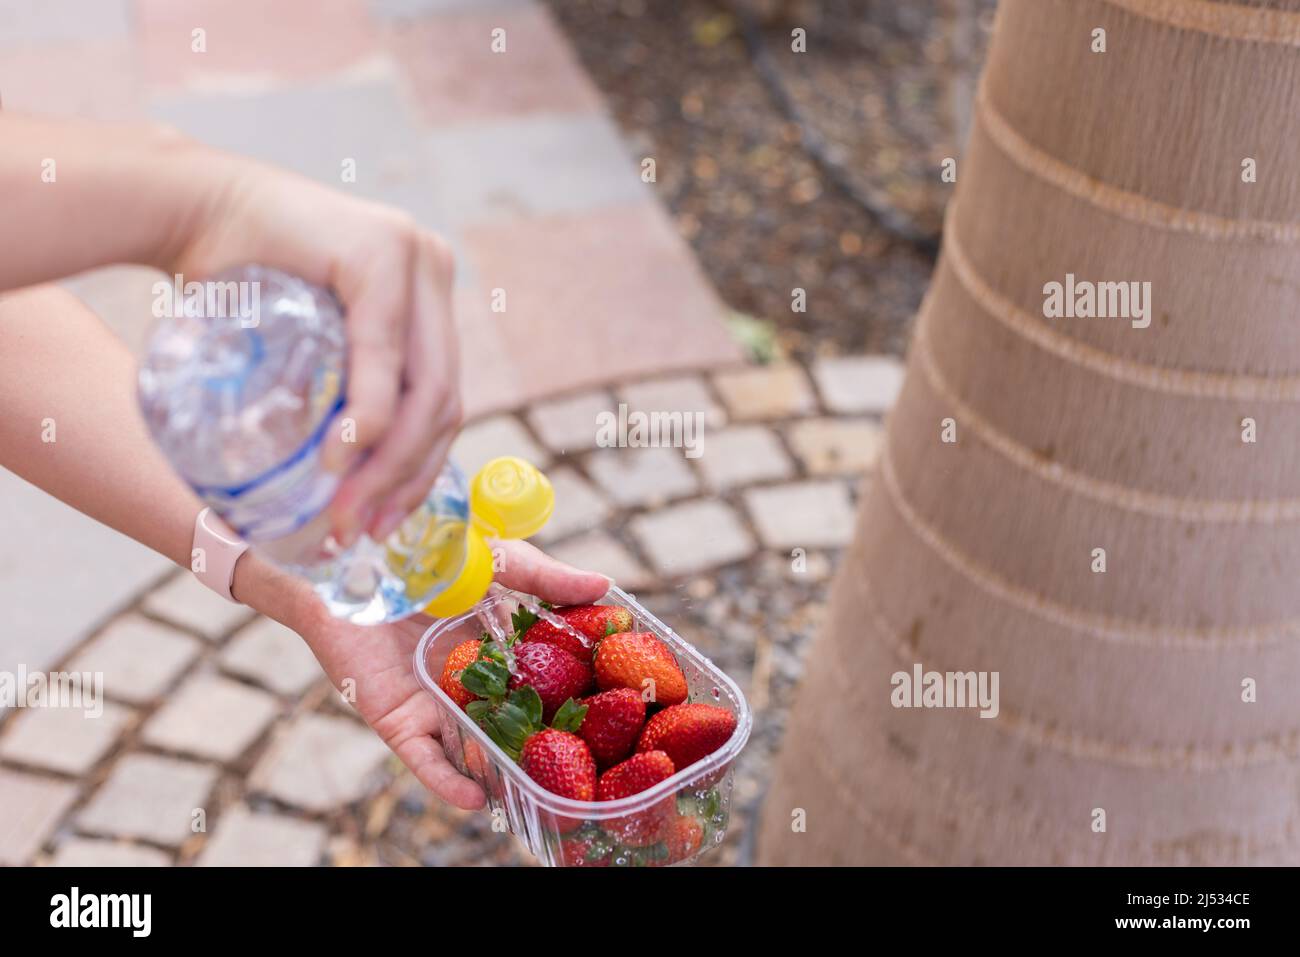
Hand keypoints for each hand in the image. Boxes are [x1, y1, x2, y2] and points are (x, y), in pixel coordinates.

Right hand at [170, 154, 460, 547]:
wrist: (186, 208)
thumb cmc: (233, 285)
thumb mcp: (307, 349)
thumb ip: (341, 395)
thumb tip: (344, 492)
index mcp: (427, 301)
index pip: (441, 404)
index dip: (417, 475)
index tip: (378, 527)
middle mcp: (432, 275)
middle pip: (442, 403)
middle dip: (403, 480)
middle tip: (356, 530)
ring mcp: (415, 259)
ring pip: (428, 387)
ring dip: (389, 461)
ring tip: (345, 510)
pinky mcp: (382, 252)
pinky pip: (386, 353)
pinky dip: (370, 413)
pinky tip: (342, 455)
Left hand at [292, 540, 609, 808]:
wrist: (351, 556)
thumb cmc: (423, 552)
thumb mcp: (497, 561)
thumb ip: (547, 579)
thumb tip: (607, 586)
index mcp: (498, 646)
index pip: (543, 679)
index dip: (573, 697)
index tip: (613, 713)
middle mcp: (471, 680)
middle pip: (513, 721)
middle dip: (542, 745)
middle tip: (584, 769)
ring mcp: (435, 701)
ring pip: (474, 746)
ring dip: (501, 771)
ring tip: (537, 796)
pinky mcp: (398, 716)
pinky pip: (424, 756)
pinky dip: (447, 779)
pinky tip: (475, 798)